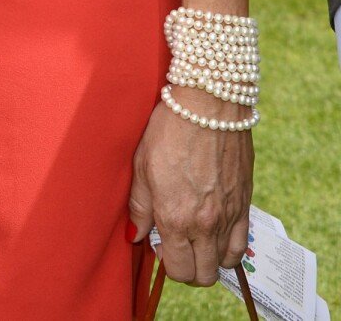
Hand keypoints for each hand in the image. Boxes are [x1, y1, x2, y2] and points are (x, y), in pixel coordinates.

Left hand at [128, 98, 251, 286]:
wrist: (208, 104)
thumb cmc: (169, 129)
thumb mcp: (141, 165)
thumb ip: (139, 207)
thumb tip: (134, 235)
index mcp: (176, 218)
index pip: (178, 270)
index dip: (167, 263)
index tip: (160, 242)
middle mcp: (206, 224)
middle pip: (203, 275)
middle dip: (188, 268)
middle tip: (177, 244)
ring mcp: (229, 215)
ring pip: (224, 264)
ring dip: (209, 259)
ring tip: (196, 238)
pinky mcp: (245, 202)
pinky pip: (242, 244)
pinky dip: (230, 247)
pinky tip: (217, 231)